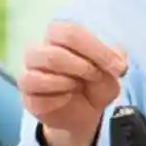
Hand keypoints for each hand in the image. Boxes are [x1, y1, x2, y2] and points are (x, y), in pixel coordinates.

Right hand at [18, 22, 127, 145]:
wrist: (84, 113)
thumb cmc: (95, 83)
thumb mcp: (111, 72)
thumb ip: (114, 60)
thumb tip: (117, 60)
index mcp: (60, 36)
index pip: (71, 33)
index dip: (96, 50)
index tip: (118, 68)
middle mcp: (40, 50)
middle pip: (54, 53)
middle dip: (84, 67)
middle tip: (97, 77)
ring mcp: (29, 72)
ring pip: (40, 72)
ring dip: (69, 81)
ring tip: (79, 86)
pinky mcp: (27, 95)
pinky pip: (38, 94)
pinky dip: (59, 97)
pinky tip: (67, 98)